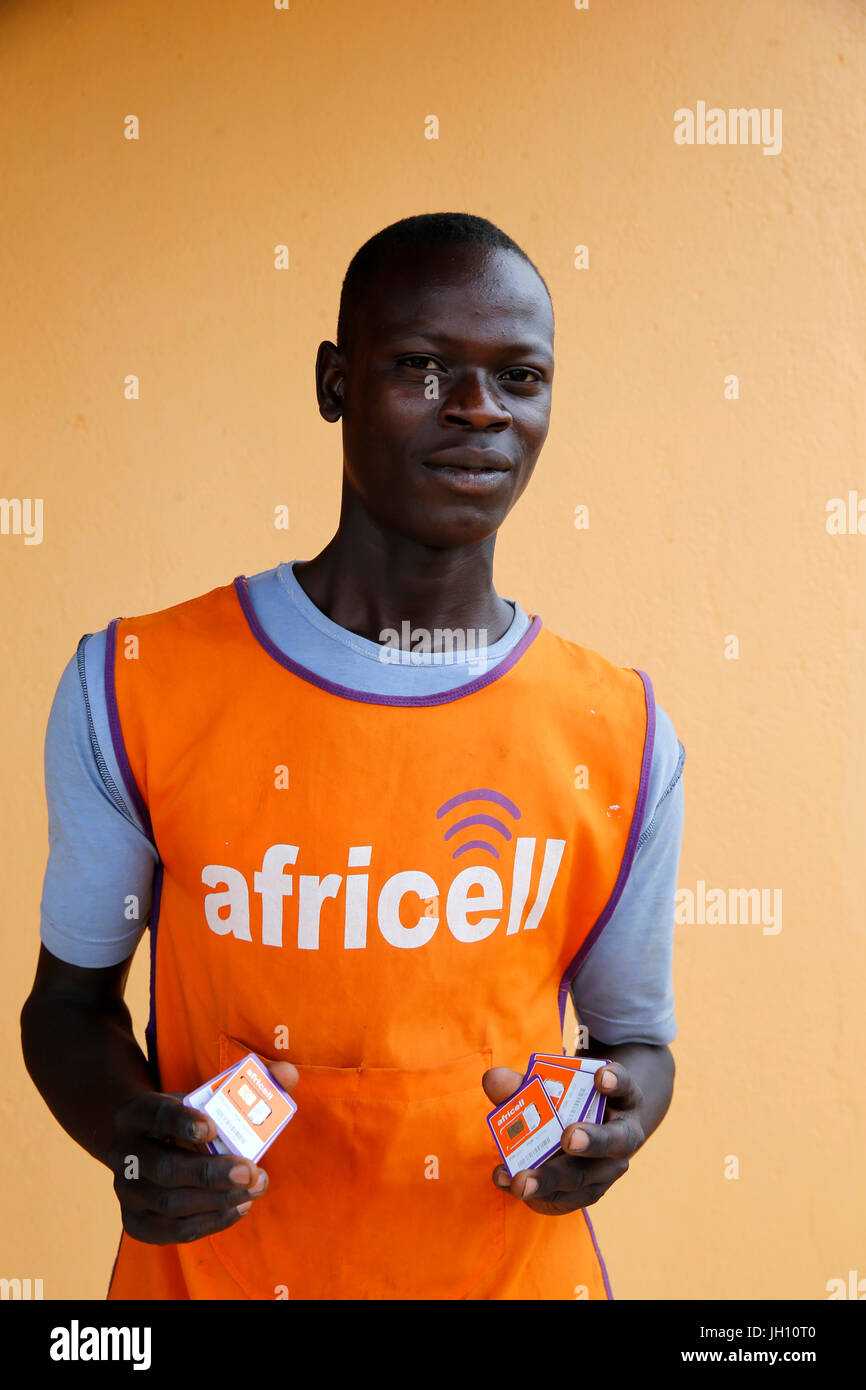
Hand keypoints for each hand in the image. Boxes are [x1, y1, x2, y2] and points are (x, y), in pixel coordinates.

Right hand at [108, 1059, 298, 1244]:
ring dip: (217, 1201)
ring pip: (169, 1204)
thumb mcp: (202, 1093)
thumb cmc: (183, 1116)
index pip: (157, 1115)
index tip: (213, 1128)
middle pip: (164, 1168)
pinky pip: (172, 1231)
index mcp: (138, 1113)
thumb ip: (248, 1083)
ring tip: (254, 1189)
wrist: (140, 1142)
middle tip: (251, 1172)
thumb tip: (287, 1075)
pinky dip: (209, 1222)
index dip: (182, 1122)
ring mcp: (126, 1191)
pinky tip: (238, 1208)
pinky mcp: (135, 1221)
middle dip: (210, 1174)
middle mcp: (124, 1153)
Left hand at [482, 1061, 644, 1214]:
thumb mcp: (554, 1087)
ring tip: (520, 1181)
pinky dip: (534, 1192)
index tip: (602, 1075)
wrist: (590, 1135)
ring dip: (550, 1179)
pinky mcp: (586, 1193)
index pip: (625, 1087)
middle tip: (568, 1138)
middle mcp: (622, 1137)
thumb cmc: (570, 1104)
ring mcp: (607, 1170)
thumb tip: (493, 1080)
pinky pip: (563, 1198)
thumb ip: (524, 1084)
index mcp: (622, 1100)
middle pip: (612, 1141)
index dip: (616, 1080)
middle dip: (590, 1141)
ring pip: (583, 1178)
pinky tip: (506, 1182)